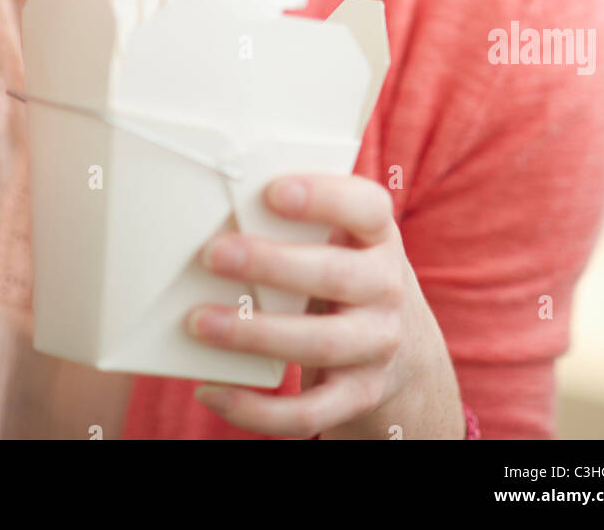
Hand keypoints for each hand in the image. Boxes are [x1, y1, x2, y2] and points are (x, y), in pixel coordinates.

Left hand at [186, 173, 463, 438]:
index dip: (323, 197)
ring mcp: (376, 347)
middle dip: (270, 265)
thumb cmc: (346, 275)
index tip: (272, 191)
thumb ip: (300, 224)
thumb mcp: (342, 241)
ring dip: (255, 335)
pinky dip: (255, 409)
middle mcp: (386, 288)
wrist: (404, 352)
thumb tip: (213, 211)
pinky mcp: (358, 396)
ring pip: (319, 344)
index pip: (366, 207)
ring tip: (199, 322)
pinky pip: (307, 412)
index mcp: (378, 237)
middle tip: (213, 255)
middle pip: (334, 276)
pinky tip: (210, 390)